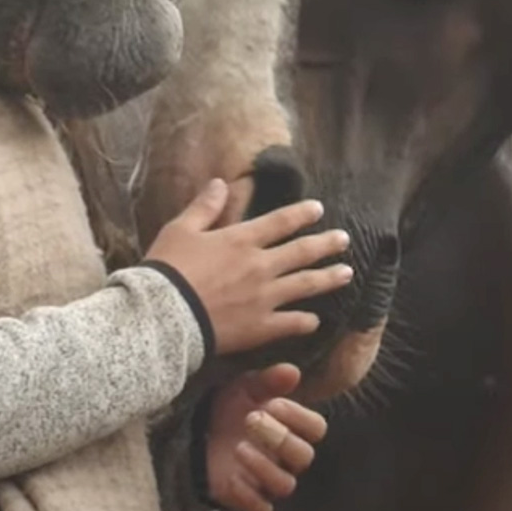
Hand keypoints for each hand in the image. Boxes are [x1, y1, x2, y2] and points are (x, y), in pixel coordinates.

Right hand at [145, 178, 351, 354]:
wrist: (165, 315)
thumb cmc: (169, 269)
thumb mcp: (181, 229)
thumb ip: (204, 207)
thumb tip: (220, 183)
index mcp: (241, 240)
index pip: (280, 222)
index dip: (301, 214)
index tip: (318, 209)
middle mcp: (260, 266)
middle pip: (301, 252)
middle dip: (325, 244)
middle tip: (344, 240)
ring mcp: (264, 298)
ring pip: (305, 285)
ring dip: (327, 278)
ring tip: (346, 273)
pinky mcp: (260, 327)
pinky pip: (291, 323)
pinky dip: (305, 321)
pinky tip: (315, 320)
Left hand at [205, 363, 326, 510]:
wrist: (197, 432)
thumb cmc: (231, 406)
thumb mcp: (246, 388)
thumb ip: (269, 381)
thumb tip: (294, 371)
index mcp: (291, 427)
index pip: (316, 428)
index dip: (300, 417)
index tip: (274, 404)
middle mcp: (286, 457)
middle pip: (303, 456)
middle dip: (279, 438)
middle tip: (251, 420)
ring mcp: (269, 480)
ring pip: (285, 485)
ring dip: (263, 466)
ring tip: (239, 447)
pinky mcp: (249, 499)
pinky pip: (262, 509)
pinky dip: (248, 495)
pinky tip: (232, 476)